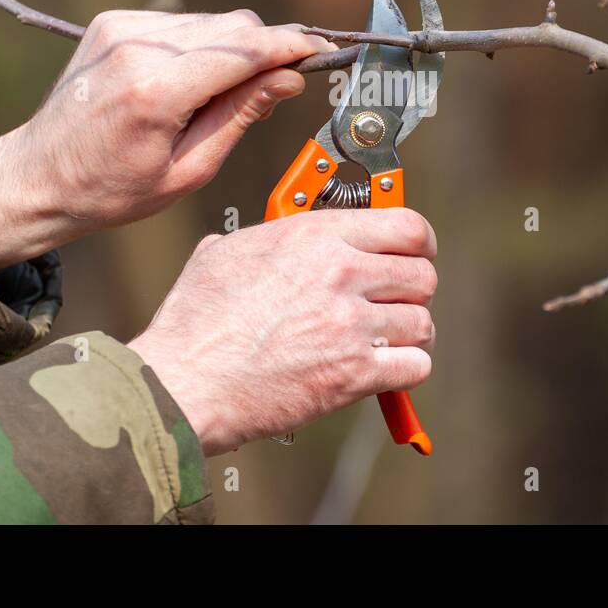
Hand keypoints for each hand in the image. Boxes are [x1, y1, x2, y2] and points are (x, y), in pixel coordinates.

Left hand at [0, 10, 332, 271]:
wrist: (37, 176)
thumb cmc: (110, 189)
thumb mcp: (188, 170)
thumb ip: (241, 116)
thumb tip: (288, 79)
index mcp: (155, 92)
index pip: (244, 49)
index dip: (291, 46)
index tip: (323, 49)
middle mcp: (136, 48)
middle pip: (234, 26)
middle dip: (266, 49)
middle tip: (283, 84)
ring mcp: (121, 28)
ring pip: (211, 22)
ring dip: (232, 50)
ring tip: (219, 99)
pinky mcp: (114, 22)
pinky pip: (182, 24)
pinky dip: (200, 47)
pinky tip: (187, 85)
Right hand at [128, 208, 437, 455]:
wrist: (185, 382)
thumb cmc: (195, 322)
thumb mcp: (227, 252)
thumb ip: (270, 236)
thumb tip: (280, 235)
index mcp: (313, 236)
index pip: (405, 225)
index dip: (418, 240)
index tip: (416, 250)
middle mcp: (339, 272)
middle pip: (422, 273)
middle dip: (413, 288)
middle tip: (396, 299)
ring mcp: (350, 324)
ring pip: (422, 321)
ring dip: (409, 331)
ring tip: (386, 337)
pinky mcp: (353, 374)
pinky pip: (416, 365)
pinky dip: (406, 368)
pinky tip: (383, 367)